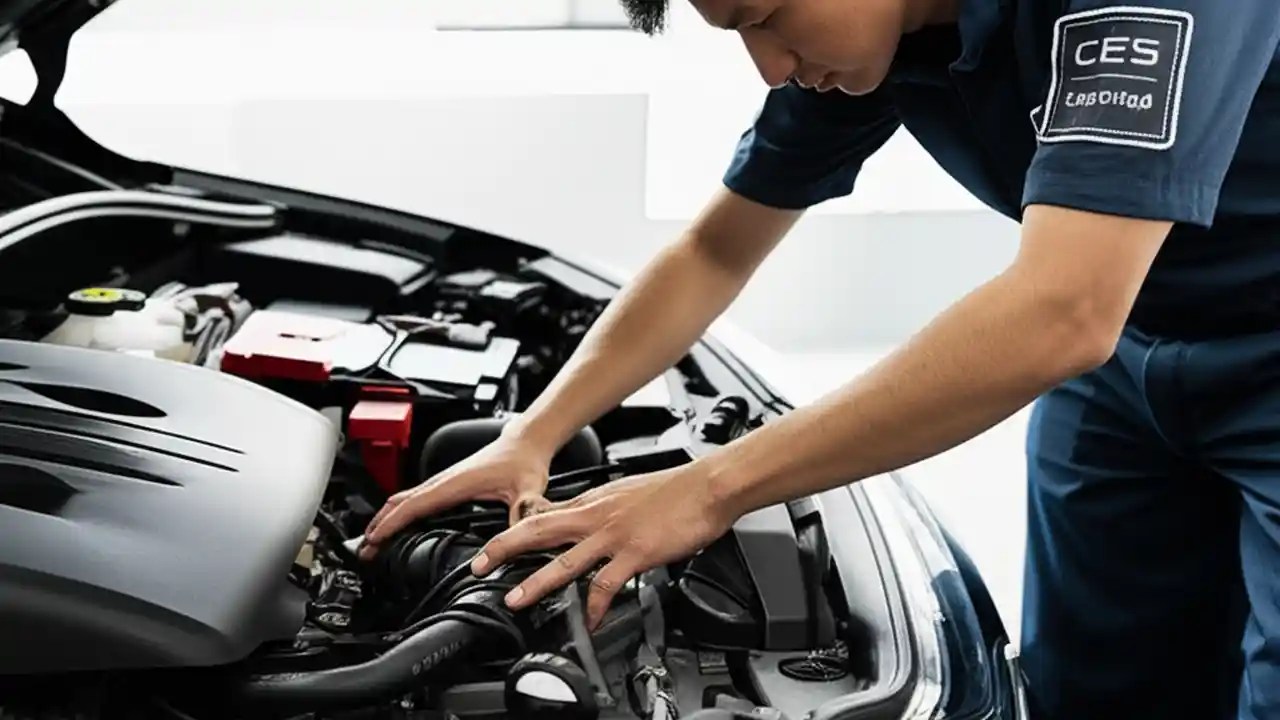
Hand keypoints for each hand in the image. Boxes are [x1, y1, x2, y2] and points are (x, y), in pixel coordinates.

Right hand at [360, 432, 553, 559]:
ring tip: (372, 543)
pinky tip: (397, 525)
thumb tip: (516, 539)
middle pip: (400, 503)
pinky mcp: (447, 483)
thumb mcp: (528, 491)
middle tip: (364, 552)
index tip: (374, 541)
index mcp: (455, 483)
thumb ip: (524, 514)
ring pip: (404, 499)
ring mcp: (443, 481)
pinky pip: (414, 498)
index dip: (391, 524)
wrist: (526, 441)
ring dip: (385, 519)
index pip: (413, 505)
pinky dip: (399, 512)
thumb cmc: (524, 461)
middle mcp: (443, 480)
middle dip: (378, 526)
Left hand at [468, 465, 736, 629]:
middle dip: (504, 548)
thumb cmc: (674, 490)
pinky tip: (592, 620)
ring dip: (535, 582)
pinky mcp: (635, 552)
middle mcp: (596, 515)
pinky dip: (596, 606)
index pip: (545, 514)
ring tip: (515, 599)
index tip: (496, 545)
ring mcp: (614, 535)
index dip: (516, 529)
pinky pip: (607, 584)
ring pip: (563, 560)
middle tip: (480, 564)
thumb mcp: (627, 492)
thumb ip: (603, 508)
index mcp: (594, 501)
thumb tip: (586, 520)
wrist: (706, 486)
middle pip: (539, 530)